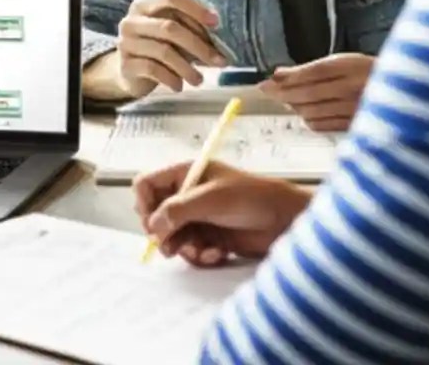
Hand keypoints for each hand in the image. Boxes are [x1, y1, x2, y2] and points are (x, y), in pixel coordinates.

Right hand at [115, 0, 226, 97]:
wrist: (130, 72)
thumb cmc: (158, 47)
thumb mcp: (175, 34)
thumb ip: (192, 29)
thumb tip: (221, 36)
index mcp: (146, 4)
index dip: (195, 8)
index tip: (216, 23)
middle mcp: (132, 20)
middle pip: (170, 27)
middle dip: (198, 45)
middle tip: (218, 61)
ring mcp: (126, 42)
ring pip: (163, 51)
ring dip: (187, 68)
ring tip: (199, 80)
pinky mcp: (126, 64)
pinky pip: (154, 70)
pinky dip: (171, 78)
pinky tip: (179, 85)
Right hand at [133, 160, 308, 266]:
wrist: (284, 220)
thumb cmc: (251, 198)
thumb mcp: (211, 199)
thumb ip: (177, 210)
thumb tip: (153, 225)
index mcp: (184, 173)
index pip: (146, 184)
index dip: (144, 203)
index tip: (153, 222)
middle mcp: (187, 194)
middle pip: (153, 214)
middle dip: (161, 232)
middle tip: (170, 245)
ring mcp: (196, 216)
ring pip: (170, 236)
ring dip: (181, 247)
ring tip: (200, 251)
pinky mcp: (207, 236)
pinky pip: (188, 249)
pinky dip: (198, 255)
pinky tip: (216, 253)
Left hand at [258, 53, 373, 130]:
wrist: (404, 92)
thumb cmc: (367, 74)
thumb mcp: (342, 62)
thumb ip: (311, 68)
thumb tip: (279, 73)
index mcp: (352, 66)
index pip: (313, 72)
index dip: (288, 77)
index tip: (267, 81)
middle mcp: (353, 88)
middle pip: (309, 93)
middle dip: (283, 93)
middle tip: (268, 92)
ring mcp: (355, 109)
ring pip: (311, 111)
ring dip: (294, 106)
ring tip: (289, 100)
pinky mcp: (354, 125)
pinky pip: (321, 125)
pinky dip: (309, 119)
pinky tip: (307, 112)